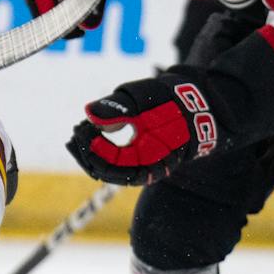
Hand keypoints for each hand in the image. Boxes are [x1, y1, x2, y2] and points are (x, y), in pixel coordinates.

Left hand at [66, 74, 218, 184]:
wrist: (197, 105)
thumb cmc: (173, 101)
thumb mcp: (145, 100)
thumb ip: (118, 108)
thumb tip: (89, 113)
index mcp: (149, 159)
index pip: (111, 164)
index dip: (93, 147)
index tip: (82, 127)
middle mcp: (146, 170)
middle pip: (107, 173)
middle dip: (87, 153)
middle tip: (76, 131)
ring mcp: (144, 167)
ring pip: (110, 171)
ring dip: (91, 155)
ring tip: (78, 135)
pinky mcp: (142, 160)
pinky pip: (116, 164)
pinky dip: (101, 152)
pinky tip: (91, 135)